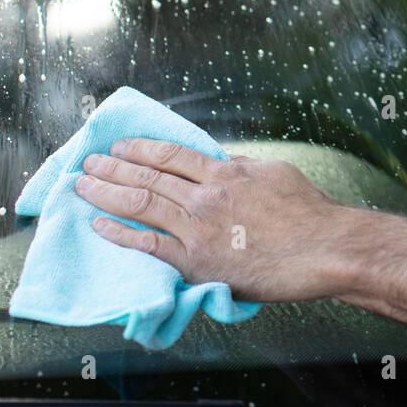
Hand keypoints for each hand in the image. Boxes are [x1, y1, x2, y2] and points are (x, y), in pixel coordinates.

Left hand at [75, 139, 347, 301]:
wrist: (324, 249)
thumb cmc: (311, 214)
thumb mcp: (277, 173)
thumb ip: (245, 167)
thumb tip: (225, 162)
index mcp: (226, 172)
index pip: (171, 154)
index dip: (140, 148)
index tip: (119, 145)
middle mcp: (206, 195)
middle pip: (148, 175)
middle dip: (112, 166)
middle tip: (87, 162)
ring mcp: (198, 228)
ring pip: (140, 203)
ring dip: (106, 192)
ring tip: (83, 185)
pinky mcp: (197, 261)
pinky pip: (148, 244)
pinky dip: (120, 233)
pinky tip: (99, 224)